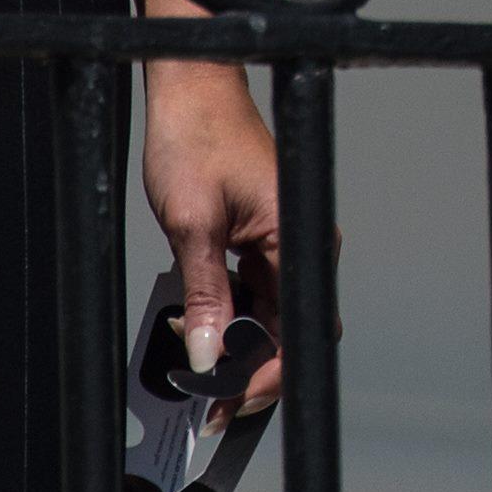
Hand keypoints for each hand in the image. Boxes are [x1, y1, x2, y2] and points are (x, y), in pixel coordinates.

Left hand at [142, 60, 292, 403]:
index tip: (227, 402)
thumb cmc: (197, 138)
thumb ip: (204, 294)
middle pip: (286, 330)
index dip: (265, 377)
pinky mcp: (259, 238)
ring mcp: (280, 240)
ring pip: (267, 315)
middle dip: (248, 371)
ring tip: (192, 363)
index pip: (297, 330)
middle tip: (206, 404)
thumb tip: (206, 355)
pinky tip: (193, 322)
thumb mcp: (193, 224)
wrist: (191, 88)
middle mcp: (299, 242)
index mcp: (297, 235)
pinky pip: (251, 291)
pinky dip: (224, 314)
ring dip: (233, 345)